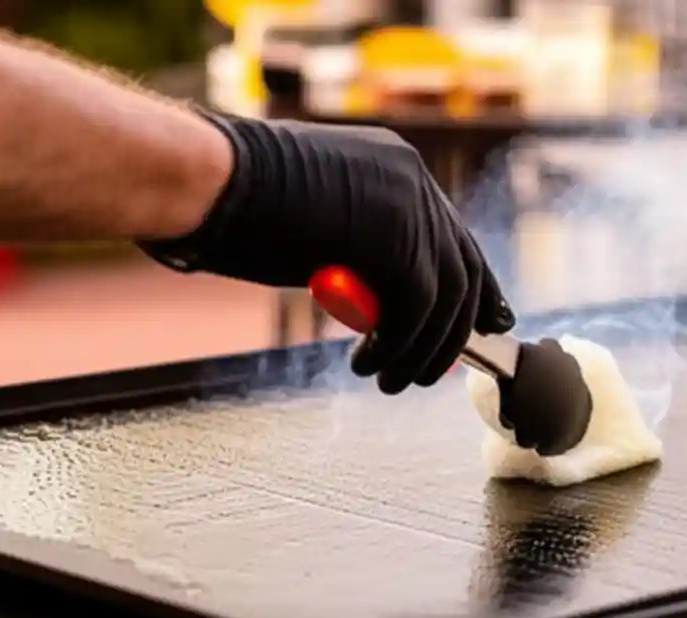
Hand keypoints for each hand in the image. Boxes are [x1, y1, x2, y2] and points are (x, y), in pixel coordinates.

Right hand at [140, 110, 515, 394]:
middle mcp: (413, 179)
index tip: (482, 326)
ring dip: (421, 350)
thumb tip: (378, 297)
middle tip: (430, 372)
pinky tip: (366, 364)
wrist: (205, 180)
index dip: (472, 288)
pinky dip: (399, 346)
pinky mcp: (396, 238)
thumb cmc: (235, 204)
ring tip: (388, 382)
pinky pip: (417, 308)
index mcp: (396, 166)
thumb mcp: (317, 224)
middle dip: (454, 330)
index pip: (453, 235)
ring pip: (445, 296)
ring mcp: (409, 204)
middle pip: (462, 267)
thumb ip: (359, 250)